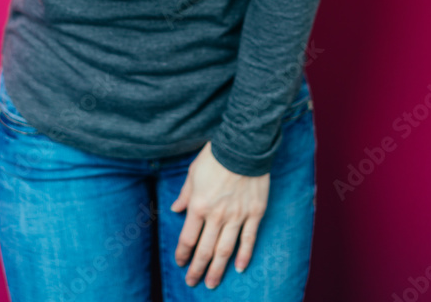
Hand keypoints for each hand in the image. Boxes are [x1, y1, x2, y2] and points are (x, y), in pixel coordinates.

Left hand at [170, 142, 269, 288]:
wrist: (243, 146)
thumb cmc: (215, 156)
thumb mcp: (193, 172)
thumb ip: (185, 194)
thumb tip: (175, 209)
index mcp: (199, 205)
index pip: (188, 238)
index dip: (182, 253)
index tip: (180, 263)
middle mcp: (216, 215)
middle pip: (205, 250)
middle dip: (197, 268)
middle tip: (192, 282)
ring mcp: (237, 216)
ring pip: (225, 250)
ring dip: (217, 269)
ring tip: (212, 283)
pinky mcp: (254, 213)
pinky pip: (248, 239)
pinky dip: (244, 255)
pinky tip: (239, 268)